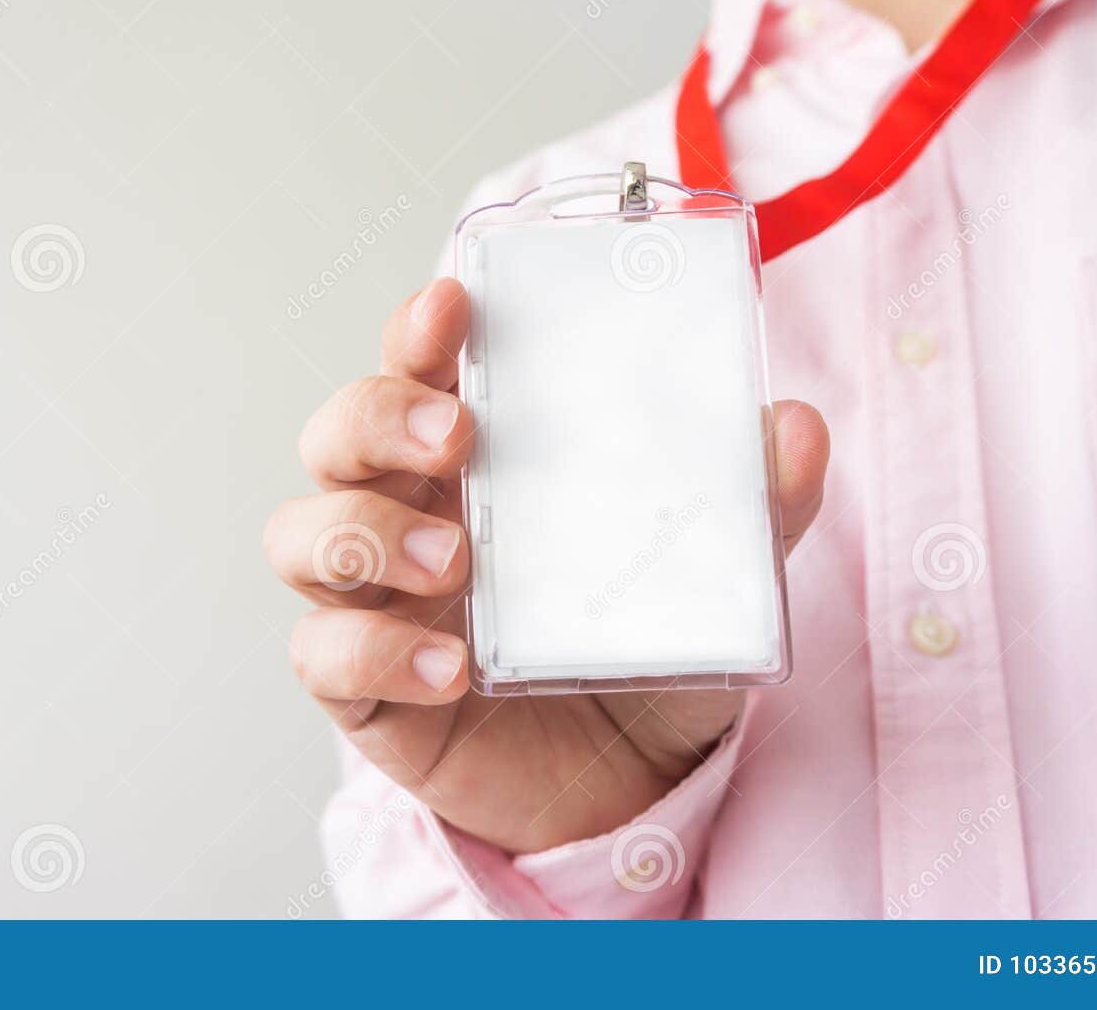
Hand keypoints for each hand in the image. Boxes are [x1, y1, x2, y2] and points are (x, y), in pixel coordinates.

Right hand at [265, 278, 829, 853]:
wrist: (628, 792)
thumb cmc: (644, 655)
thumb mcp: (712, 582)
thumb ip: (755, 510)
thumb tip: (795, 426)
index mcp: (480, 465)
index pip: (422, 369)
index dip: (419, 328)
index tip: (453, 304)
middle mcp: (412, 515)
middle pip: (338, 435)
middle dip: (378, 416)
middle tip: (460, 437)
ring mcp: (380, 601)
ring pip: (301, 534)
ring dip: (364, 531)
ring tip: (460, 561)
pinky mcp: (367, 690)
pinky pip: (322, 653)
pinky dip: (376, 651)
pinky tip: (449, 668)